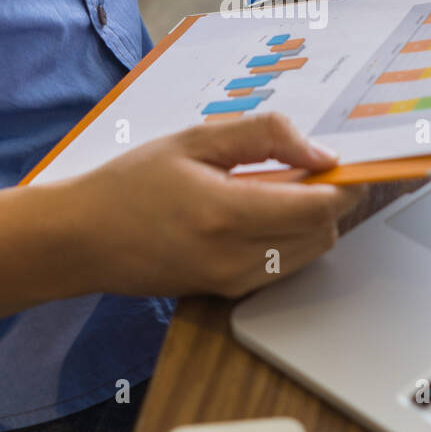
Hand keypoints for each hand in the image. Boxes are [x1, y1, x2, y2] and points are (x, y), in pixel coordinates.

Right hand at [71, 113, 365, 297]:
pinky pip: (283, 266)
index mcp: (227, 213)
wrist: (81, 239)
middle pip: (324, 232)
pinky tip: (259, 212)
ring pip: (309, 252)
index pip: (320, 206)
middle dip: (329, 198)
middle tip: (307, 165)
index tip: (349, 161)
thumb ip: (264, 137)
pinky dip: (289, 238)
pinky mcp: (227, 293)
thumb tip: (319, 149)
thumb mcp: (194, 140)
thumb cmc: (130, 184)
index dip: (345, 181)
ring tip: (277, 187)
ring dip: (311, 219)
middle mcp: (234, 257)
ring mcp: (232, 282)